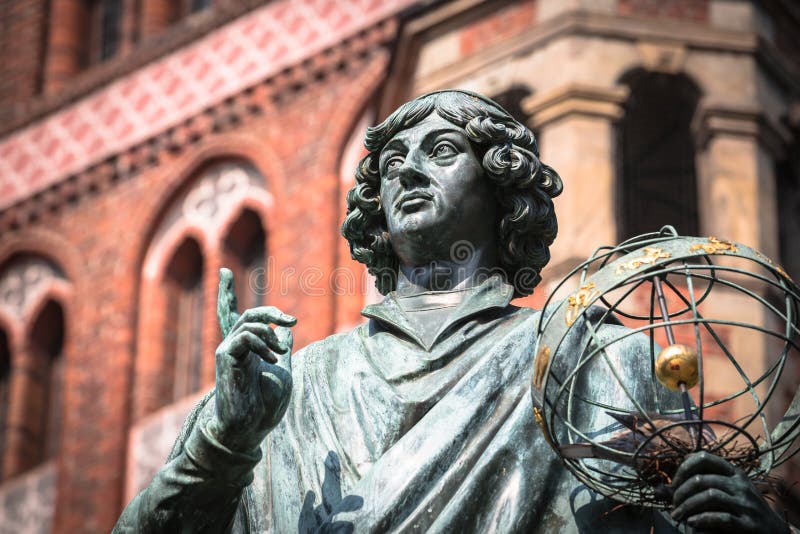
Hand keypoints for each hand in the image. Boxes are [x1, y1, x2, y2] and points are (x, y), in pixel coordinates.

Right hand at [208, 268, 295, 451]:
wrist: (250, 428)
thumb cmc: (266, 406)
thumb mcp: (283, 372)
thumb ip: (282, 350)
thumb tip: (287, 332)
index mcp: (246, 350)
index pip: (235, 316)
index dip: (227, 294)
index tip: (223, 272)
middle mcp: (234, 347)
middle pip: (247, 314)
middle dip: (271, 311)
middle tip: (291, 322)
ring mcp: (228, 351)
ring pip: (249, 323)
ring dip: (271, 334)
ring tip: (281, 352)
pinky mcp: (225, 358)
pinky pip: (245, 336)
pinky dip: (262, 343)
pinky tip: (272, 359)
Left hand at [670, 451, 788, 532]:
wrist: (774, 530)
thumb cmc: (744, 507)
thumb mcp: (728, 489)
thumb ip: (704, 482)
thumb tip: (670, 477)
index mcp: (733, 472)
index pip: (704, 457)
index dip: (684, 468)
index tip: (674, 483)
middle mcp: (740, 484)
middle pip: (702, 479)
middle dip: (681, 491)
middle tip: (673, 503)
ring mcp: (746, 503)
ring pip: (709, 496)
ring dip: (687, 505)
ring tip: (677, 514)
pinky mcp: (749, 523)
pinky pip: (721, 517)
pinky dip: (702, 519)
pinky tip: (692, 521)